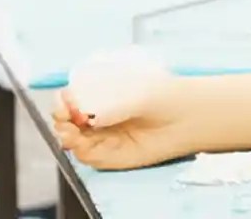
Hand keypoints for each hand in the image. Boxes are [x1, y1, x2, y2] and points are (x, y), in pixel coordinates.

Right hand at [54, 85, 194, 170]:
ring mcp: (104, 137)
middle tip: (65, 116)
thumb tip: (86, 115)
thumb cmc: (164, 95)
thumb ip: (110, 106)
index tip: (65, 99)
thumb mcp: (136, 93)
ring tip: (71, 130)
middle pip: (67, 121)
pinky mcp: (112, 156)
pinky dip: (80, 150)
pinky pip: (89, 156)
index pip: (72, 99)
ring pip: (74, 140)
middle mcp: (99, 118)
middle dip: (61, 118)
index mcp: (101, 96)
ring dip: (66, 135)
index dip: (64, 100)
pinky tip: (81, 143)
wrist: (189, 116)